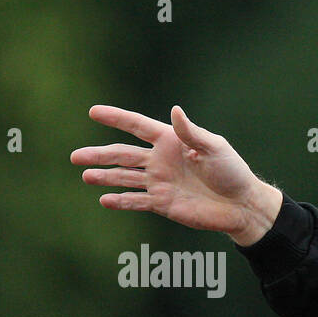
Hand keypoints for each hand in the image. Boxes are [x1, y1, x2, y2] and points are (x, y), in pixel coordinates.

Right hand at [71, 105, 282, 244]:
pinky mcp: (163, 204)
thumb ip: (192, 133)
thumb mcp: (215, 148)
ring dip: (105, 177)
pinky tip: (104, 200)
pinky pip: (137, 201)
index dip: (116, 118)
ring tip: (86, 175)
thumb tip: (174, 111)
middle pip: (123, 155)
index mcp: (171, 141)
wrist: (242, 205)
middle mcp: (160, 160)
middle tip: (75, 157)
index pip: (138, 126)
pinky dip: (121, 201)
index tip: (93, 112)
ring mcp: (160, 182)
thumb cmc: (232, 172)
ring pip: (125, 178)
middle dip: (99, 155)